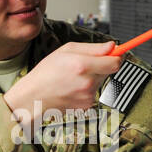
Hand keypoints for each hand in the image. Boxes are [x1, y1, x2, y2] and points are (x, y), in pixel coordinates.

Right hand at [4, 42, 122, 118]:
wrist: (34, 98)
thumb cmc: (46, 73)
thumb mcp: (65, 51)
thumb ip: (92, 48)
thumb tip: (112, 46)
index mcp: (82, 65)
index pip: (115, 62)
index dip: (117, 56)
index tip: (118, 53)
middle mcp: (87, 82)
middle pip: (110, 71)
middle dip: (102, 65)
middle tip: (84, 63)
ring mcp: (88, 96)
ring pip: (100, 81)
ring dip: (92, 77)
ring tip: (73, 77)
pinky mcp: (87, 105)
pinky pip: (93, 92)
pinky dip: (86, 89)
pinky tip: (72, 87)